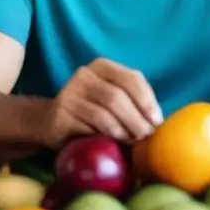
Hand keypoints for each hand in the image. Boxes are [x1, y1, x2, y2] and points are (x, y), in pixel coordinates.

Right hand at [42, 59, 162, 148]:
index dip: (147, 100)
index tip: (157, 120)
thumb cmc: (93, 111)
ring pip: (104, 114)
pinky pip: (88, 128)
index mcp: (102, 66)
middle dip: (136, 119)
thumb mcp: (113, 98)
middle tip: (146, 135)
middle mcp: (84, 75)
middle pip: (117, 97)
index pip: (131, 78)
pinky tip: (113, 143)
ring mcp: (69, 95)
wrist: (52, 123)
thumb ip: (132, 100)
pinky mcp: (60, 116)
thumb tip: (158, 120)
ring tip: (132, 140)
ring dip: (123, 130)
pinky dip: (105, 137)